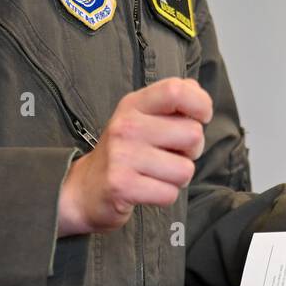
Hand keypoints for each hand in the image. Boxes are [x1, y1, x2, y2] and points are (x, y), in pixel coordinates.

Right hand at [57, 77, 212, 235]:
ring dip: (178, 177)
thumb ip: (171, 102)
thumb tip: (197, 92)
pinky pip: (169, 193)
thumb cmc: (125, 151)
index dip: (201, 103)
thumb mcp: (141, 117)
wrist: (84, 188)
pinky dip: (165, 195)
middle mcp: (127, 126)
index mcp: (134, 104)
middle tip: (171, 154)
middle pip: (193, 134)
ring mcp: (123, 156)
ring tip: (157, 173)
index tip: (201, 118)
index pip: (176, 90)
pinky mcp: (122, 186)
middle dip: (192, 151)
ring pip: (185, 170)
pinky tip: (148, 188)